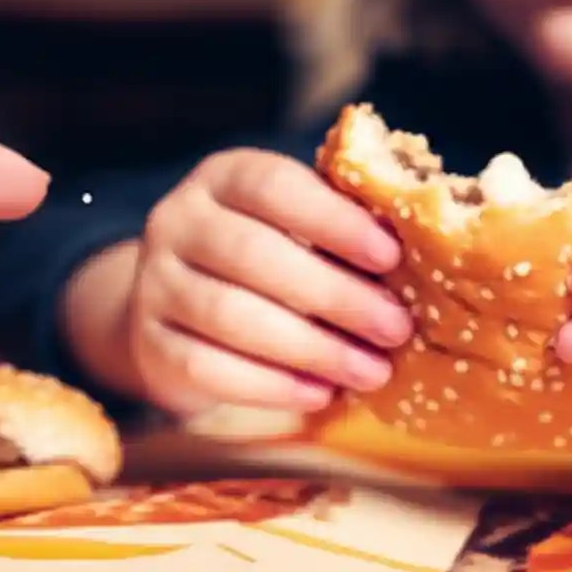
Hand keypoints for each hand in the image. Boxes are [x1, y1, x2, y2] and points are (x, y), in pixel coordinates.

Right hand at [123, 148, 412, 414]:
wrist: (172, 309)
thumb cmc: (261, 260)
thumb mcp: (290, 227)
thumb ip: (338, 228)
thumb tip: (422, 255)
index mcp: (220, 178)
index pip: (273, 185)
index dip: (333, 219)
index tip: (391, 256)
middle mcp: (176, 221)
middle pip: (253, 255)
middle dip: (334, 296)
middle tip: (395, 329)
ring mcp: (154, 283)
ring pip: (230, 316)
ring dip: (311, 348)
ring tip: (369, 370)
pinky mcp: (149, 343)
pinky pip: (208, 368)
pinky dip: (270, 386)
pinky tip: (318, 393)